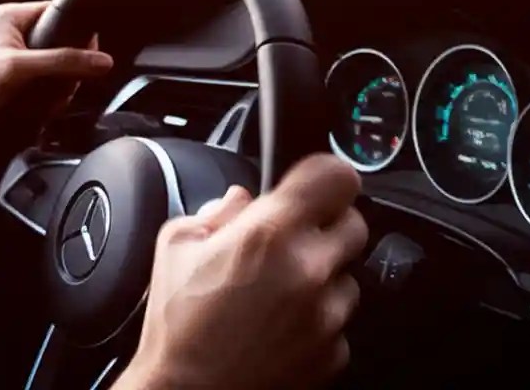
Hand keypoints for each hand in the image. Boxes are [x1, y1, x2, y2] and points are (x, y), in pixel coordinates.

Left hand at [0, 1, 112, 122]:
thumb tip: (102, 60)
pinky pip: (43, 92)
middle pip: (62, 48)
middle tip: (55, 88)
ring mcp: (14, 64)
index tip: (88, 55)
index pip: (58, 12)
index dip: (77, 33)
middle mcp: (14, 37)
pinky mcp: (12, 88)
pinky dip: (43, 104)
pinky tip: (34, 113)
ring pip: (55, 74)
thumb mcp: (19, 68)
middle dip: (64, 73)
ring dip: (54, 92)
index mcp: (12, 18)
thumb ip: (63, 61)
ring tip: (38, 104)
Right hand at [117, 155, 367, 389]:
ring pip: (347, 277)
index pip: (337, 176)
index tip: (314, 185)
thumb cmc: (177, 328)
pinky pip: (339, 323)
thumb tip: (239, 201)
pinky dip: (318, 322)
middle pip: (353, 223)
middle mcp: (309, 270)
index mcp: (271, 232)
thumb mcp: (176, 246)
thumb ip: (216, 211)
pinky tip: (281, 328)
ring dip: (322, 278)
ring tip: (277, 296)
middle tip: (289, 243)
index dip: (325, 176)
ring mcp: (327, 316)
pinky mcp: (334, 353)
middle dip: (324, 227)